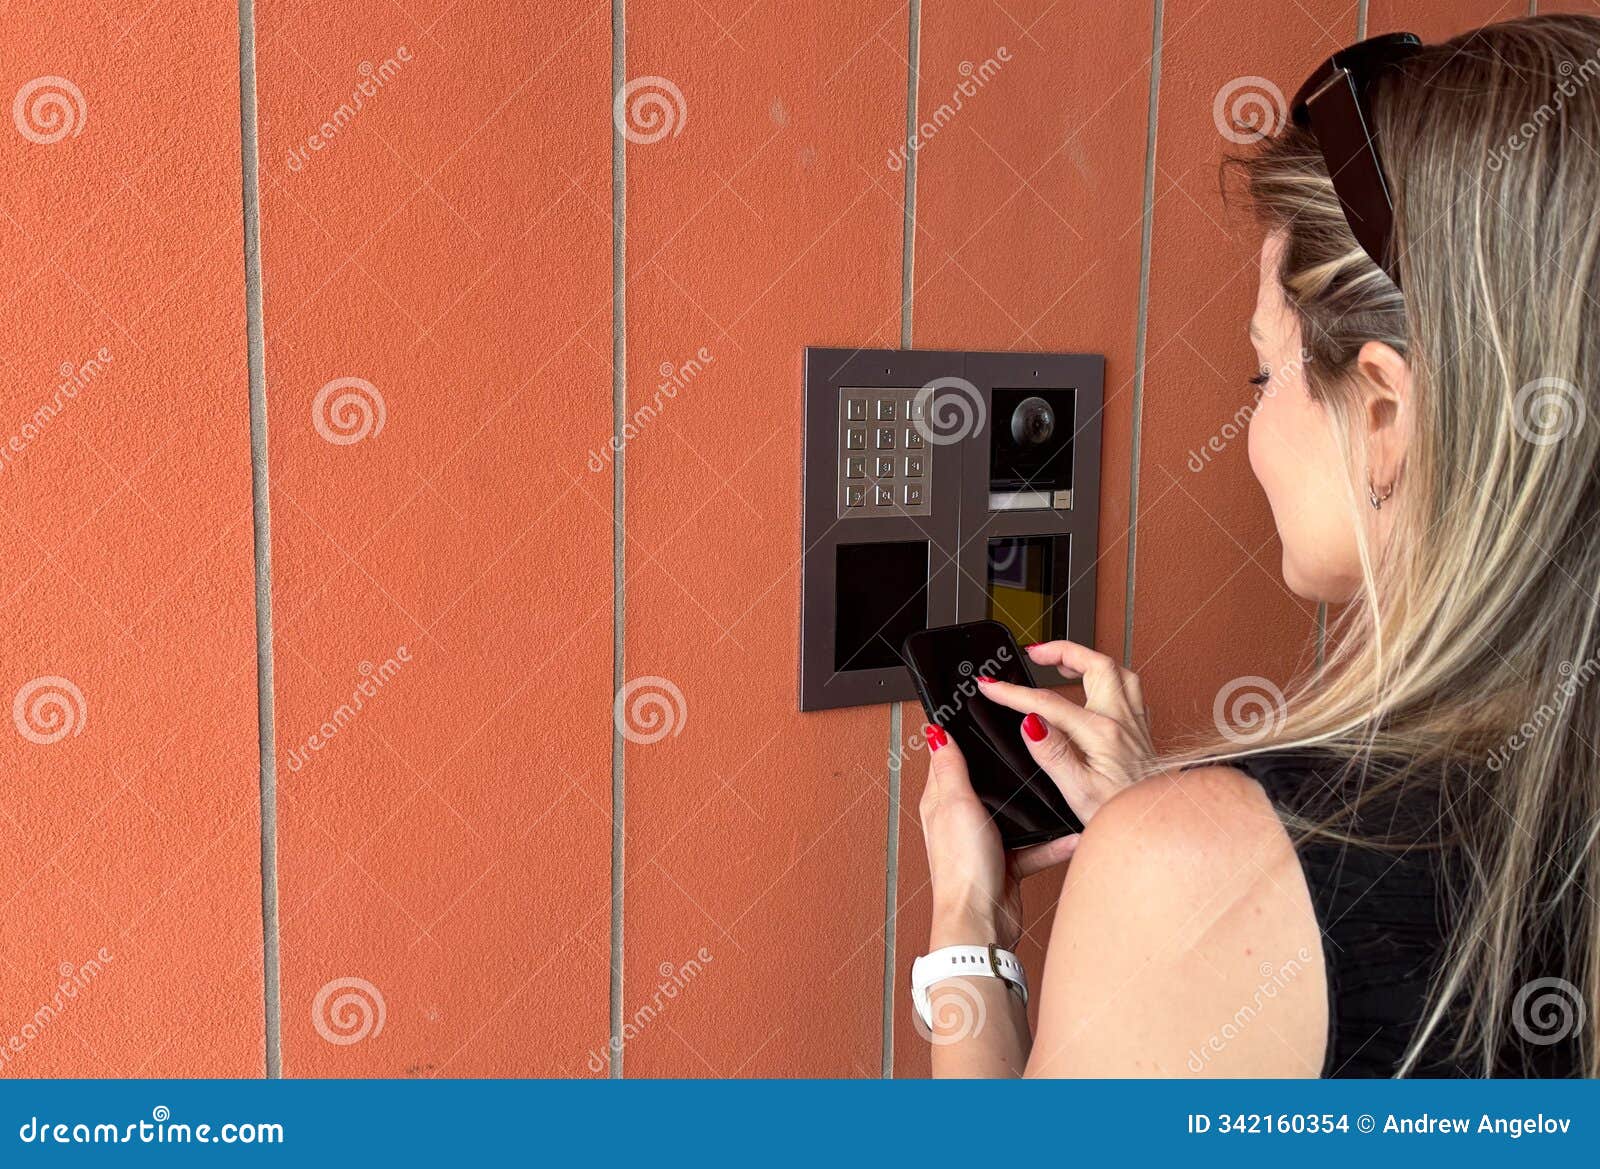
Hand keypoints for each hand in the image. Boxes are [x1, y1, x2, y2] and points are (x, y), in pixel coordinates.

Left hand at [918, 724, 1078, 950]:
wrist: (982, 921)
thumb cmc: (961, 868)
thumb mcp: (955, 805)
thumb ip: (950, 768)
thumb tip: (936, 732)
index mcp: (941, 802)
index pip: (949, 760)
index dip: (962, 739)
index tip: (983, 718)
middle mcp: (963, 820)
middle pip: (988, 784)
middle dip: (1009, 771)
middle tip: (1032, 749)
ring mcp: (987, 841)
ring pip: (1017, 814)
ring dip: (1038, 808)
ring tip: (1060, 790)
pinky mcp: (1010, 862)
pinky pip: (1036, 846)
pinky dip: (1054, 843)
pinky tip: (1071, 834)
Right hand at [976, 640, 1153, 824]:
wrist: (1152, 828)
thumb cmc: (1118, 814)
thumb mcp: (1078, 792)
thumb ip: (1053, 753)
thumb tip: (1030, 722)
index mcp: (1102, 733)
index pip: (1049, 702)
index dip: (1014, 692)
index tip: (991, 686)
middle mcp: (1122, 721)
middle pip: (1096, 664)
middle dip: (1062, 650)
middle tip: (1033, 653)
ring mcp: (1134, 723)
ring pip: (1117, 671)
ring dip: (1088, 659)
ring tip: (1061, 661)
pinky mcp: (1140, 732)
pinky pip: (1127, 689)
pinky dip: (1106, 678)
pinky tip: (1093, 689)